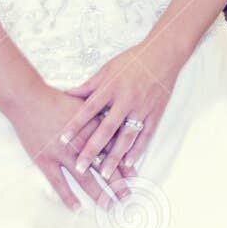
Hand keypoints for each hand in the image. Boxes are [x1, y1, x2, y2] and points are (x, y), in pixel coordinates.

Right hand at [7, 82, 119, 210]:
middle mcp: (81, 143)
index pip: (115, 150)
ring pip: (85, 178)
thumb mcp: (86, 106)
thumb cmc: (58, 100)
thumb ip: (101, 118)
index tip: (134, 177)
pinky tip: (77, 208)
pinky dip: (68, 196)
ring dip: (99, 193)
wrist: (29, 100)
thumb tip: (119, 127)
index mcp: (93, 128)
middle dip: (118, 183)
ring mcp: (63, 153)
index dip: (125, 164)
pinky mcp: (46, 160)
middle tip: (128, 197)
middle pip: (104, 166)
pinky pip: (59, 182)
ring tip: (110, 206)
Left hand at [63, 36, 184, 189]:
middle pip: (106, 129)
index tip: (62, 140)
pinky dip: (137, 149)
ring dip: (114, 156)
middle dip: (92, 149)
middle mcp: (126, 99)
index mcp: (111, 87)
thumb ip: (89, 85)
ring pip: (126, 136)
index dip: (75, 125)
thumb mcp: (108, 68)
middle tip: (80, 167)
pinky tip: (128, 162)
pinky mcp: (156, 112)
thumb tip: (67, 94)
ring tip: (104, 173)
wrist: (164, 54)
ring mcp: (142, 107)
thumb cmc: (133, 59)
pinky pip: (146, 134)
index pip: (89, 110)